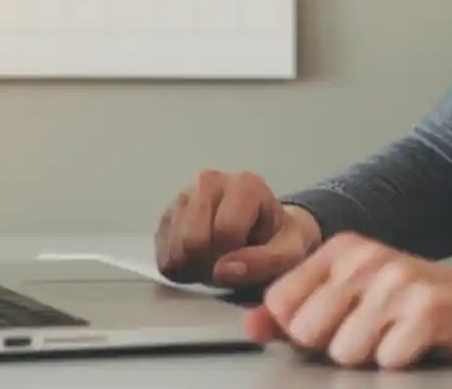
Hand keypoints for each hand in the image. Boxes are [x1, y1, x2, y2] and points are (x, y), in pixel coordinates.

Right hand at [155, 170, 322, 286]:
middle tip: (227, 266)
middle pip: (193, 239)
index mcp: (245, 184)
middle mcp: (209, 180)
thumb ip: (265, 262)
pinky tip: (198, 262)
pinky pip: (162, 250)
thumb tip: (222, 271)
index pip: (225, 231)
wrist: (264, 232)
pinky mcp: (167, 213)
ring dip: (193, 266)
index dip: (235, 258)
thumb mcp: (290, 253)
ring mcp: (183, 194)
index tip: (247, 260)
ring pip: (174, 246)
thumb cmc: (278, 240)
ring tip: (214, 263)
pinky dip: (178, 265)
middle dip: (209, 263)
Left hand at [245, 233, 451, 368]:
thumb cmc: (410, 301)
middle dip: (334, 346)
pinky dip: (400, 361)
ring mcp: (396, 282)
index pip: (281, 302)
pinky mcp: (426, 311)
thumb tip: (251, 327)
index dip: (299, 328)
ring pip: (345, 351)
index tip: (333, 323)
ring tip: (393, 335)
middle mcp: (365, 258)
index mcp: (340, 250)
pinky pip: (386, 360)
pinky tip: (416, 343)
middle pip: (308, 331)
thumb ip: (295, 310)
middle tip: (369, 331)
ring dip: (370, 356)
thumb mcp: (349, 295)